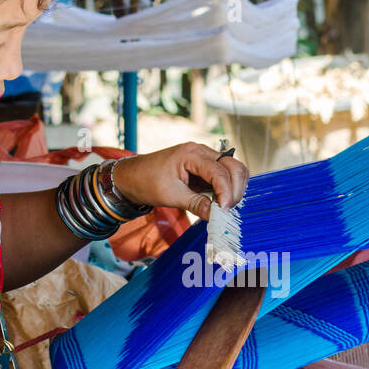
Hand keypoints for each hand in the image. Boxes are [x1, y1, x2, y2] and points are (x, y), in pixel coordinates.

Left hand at [110, 142, 248, 221]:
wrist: (132, 177)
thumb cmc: (146, 181)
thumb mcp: (170, 196)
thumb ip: (196, 204)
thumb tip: (217, 217)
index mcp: (191, 153)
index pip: (220, 171)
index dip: (226, 192)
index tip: (224, 211)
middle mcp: (202, 152)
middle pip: (234, 167)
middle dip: (236, 189)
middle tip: (227, 210)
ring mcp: (205, 159)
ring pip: (233, 171)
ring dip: (235, 189)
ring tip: (224, 208)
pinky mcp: (205, 169)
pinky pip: (225, 176)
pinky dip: (228, 189)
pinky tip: (220, 203)